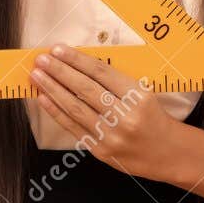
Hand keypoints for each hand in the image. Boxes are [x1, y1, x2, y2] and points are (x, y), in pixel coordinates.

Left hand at [28, 43, 183, 181]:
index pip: (101, 73)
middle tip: (41, 59)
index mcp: (138, 96)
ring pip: (75, 108)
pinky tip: (43, 98)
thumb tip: (78, 65)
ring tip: (37, 75)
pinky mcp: (100, 150)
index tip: (58, 49)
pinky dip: (56, 112)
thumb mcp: (143, 93)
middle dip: (60, 71)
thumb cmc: (152, 118)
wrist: (166, 153)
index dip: (77, 59)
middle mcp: (125, 116)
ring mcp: (111, 135)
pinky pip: (73, 127)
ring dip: (52, 89)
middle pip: (86, 89)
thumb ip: (115, 82)